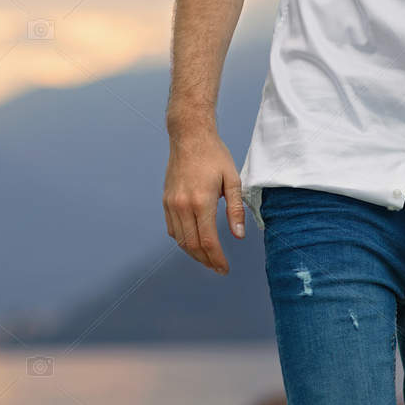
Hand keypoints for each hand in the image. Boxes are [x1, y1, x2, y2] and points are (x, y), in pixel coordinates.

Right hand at [162, 127, 243, 274]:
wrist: (189, 136)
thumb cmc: (213, 155)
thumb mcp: (232, 180)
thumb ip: (235, 209)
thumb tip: (239, 235)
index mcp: (201, 201)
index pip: (209, 241)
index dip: (217, 259)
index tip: (225, 268)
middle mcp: (183, 205)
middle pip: (193, 245)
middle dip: (206, 261)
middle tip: (218, 268)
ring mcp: (171, 204)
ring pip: (180, 240)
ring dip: (194, 254)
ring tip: (207, 259)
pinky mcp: (166, 201)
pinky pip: (172, 229)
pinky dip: (182, 241)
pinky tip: (193, 242)